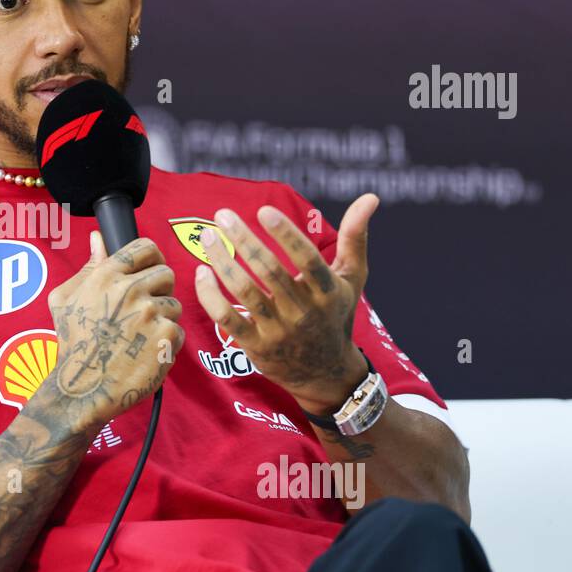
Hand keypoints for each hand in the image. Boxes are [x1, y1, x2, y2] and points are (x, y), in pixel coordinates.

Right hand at [32, 231, 184, 432]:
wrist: (82, 389)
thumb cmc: (73, 344)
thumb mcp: (66, 299)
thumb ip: (88, 266)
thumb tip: (98, 238)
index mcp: (106, 275)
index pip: (145, 248)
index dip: (152, 259)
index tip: (150, 272)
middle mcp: (129, 290)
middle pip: (166, 274)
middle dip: (159, 291)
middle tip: (143, 313)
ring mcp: (150, 313)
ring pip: (174, 304)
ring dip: (162, 319)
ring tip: (141, 337)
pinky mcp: (166, 337)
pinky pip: (178, 330)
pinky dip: (166, 343)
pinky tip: (147, 353)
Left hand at [192, 194, 377, 412]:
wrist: (327, 374)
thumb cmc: (336, 314)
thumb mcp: (351, 278)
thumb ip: (356, 237)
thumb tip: (370, 197)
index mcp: (328, 292)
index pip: (308, 260)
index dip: (286, 235)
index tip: (264, 210)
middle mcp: (304, 313)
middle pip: (271, 272)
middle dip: (245, 240)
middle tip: (223, 215)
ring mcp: (278, 332)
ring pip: (245, 293)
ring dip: (224, 262)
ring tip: (208, 237)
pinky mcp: (255, 348)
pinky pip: (228, 319)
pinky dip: (211, 296)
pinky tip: (201, 272)